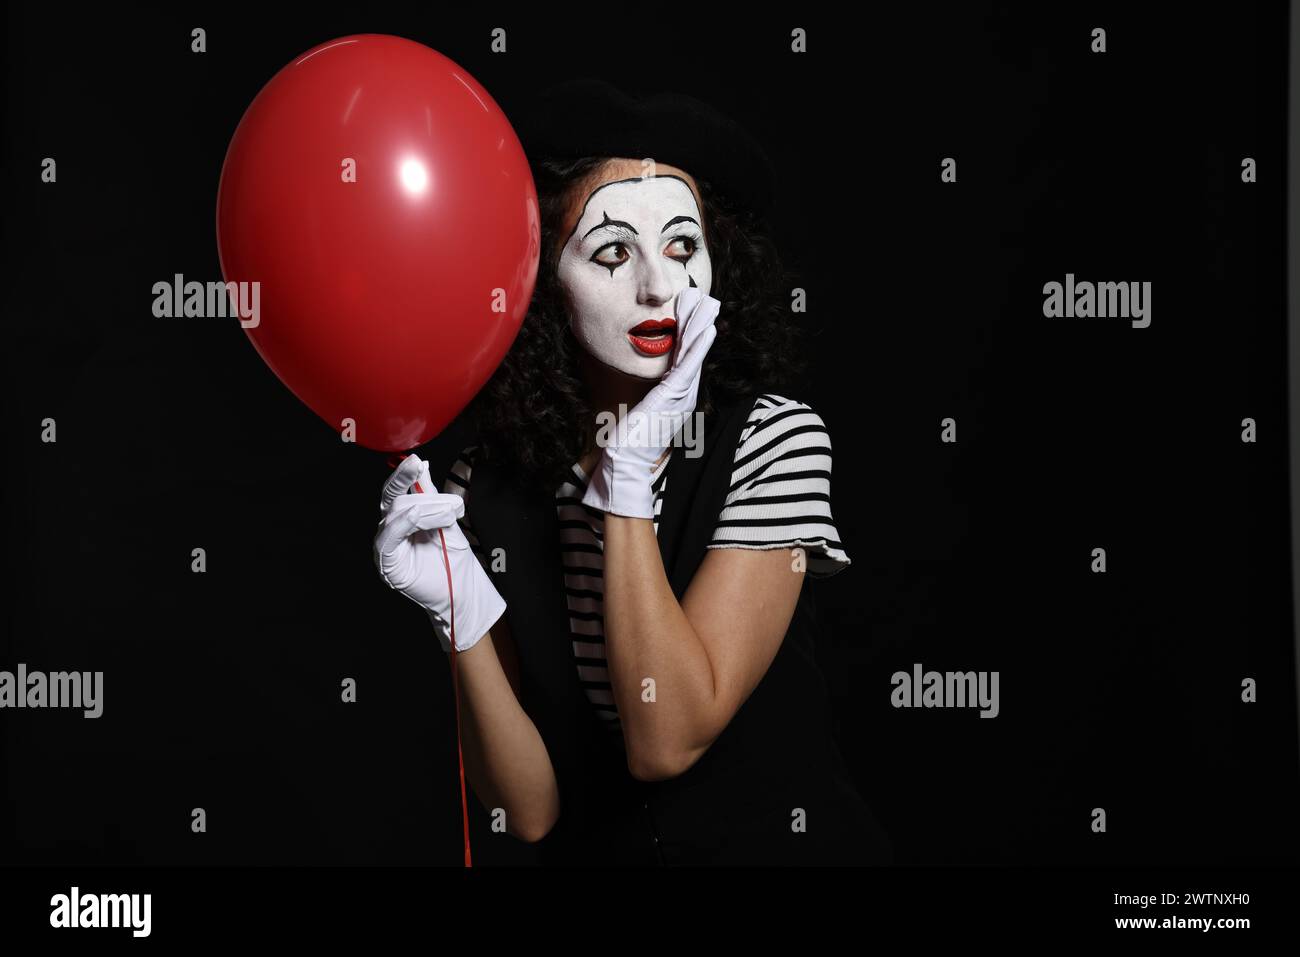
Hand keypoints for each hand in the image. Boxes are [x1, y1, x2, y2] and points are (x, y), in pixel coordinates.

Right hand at [373, 454, 504, 652]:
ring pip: (396, 514)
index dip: (403, 475)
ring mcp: (386, 546)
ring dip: (426, 510)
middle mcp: (390, 531)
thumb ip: (432, 496)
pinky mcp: (386, 562)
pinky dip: (405, 522)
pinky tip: (419, 516)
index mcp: (402, 519)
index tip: (417, 461)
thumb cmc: (453, 560)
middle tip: (453, 505)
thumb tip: (423, 467)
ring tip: (449, 516)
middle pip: (396, 500)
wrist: (460, 592)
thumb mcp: (445, 520)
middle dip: (425, 497)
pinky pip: (390, 536)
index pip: (395, 491)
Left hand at [582, 286, 719, 517]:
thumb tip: (647, 377)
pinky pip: (689, 367)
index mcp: (679, 394)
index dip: (691, 331)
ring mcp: (682, 395)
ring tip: (708, 305)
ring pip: (694, 354)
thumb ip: (651, 391)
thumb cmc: (631, 437)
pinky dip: (698, 347)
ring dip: (702, 327)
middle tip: (706, 298)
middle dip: (700, 323)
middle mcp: (685, 394)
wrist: (626, 459)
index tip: (692, 308)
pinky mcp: (674, 396)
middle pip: (694, 351)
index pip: (687, 357)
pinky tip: (706, 330)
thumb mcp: (644, 407)